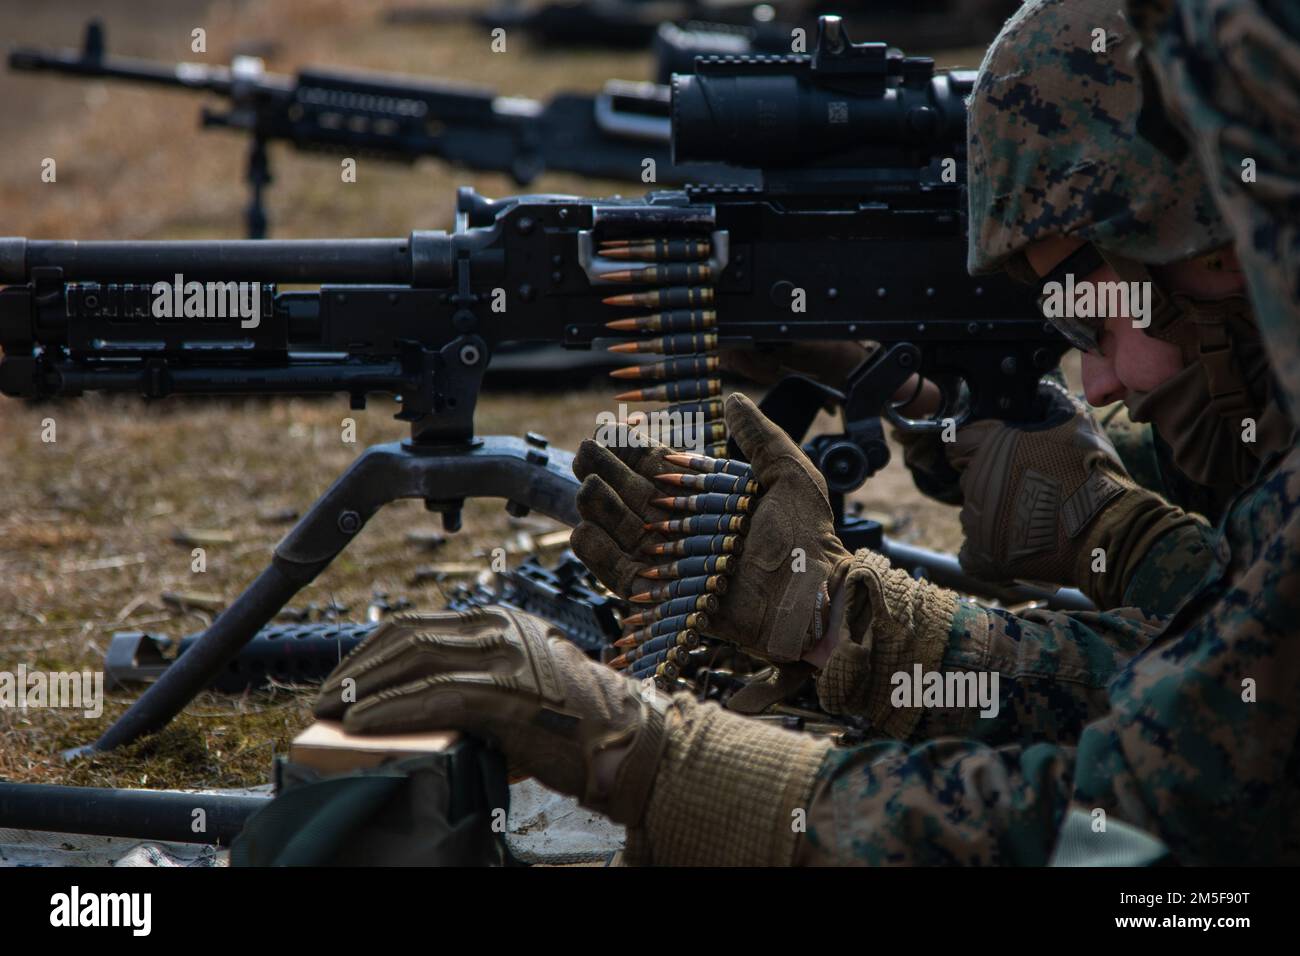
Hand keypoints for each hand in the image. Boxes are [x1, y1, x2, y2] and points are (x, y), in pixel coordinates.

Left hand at [314, 607, 666, 824]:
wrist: (625, 743)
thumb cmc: (572, 727)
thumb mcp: (519, 690)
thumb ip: (472, 687)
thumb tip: (414, 712)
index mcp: (501, 622)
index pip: (419, 624)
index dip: (371, 651)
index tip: (343, 678)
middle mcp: (500, 629)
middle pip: (408, 636)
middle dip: (357, 668)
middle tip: (324, 697)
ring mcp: (504, 657)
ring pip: (413, 661)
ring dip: (362, 689)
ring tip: (331, 713)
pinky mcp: (505, 692)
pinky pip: (432, 697)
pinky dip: (389, 711)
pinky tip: (361, 725)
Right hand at [571, 392, 852, 663]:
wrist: (810, 592)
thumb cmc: (807, 536)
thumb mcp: (789, 473)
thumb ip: (759, 435)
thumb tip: (732, 398)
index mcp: (703, 495)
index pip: (653, 466)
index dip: (629, 449)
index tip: (610, 430)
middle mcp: (678, 525)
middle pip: (623, 494)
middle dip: (604, 472)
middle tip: (589, 453)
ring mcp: (665, 559)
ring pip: (611, 528)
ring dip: (598, 507)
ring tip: (595, 490)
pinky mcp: (657, 594)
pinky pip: (613, 572)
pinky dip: (597, 552)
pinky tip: (589, 531)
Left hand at [944, 383, 1133, 587]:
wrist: (1109, 528)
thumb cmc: (1094, 472)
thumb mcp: (1074, 421)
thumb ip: (1047, 404)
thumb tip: (1036, 394)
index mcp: (991, 445)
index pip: (958, 442)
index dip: (974, 447)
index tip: (993, 455)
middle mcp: (977, 481)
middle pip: (969, 478)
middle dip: (990, 481)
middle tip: (1026, 488)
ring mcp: (977, 520)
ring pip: (973, 514)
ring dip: (993, 514)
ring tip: (1031, 517)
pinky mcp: (984, 555)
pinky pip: (972, 551)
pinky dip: (988, 549)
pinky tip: (1016, 543)